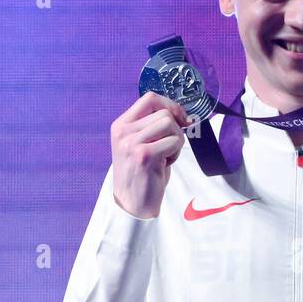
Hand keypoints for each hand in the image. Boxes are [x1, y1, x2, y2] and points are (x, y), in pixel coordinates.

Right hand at [110, 92, 191, 218]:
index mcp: (121, 124)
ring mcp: (131, 142)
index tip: (181, 119)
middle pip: (163, 112)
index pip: (149, 98)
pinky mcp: (143, 155)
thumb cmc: (142, 173)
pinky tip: (165, 164)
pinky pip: (173, 142)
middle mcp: (123, 131)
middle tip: (169, 148)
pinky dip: (175, 153)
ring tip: (165, 156)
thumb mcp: (141, 143)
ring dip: (176, 141)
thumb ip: (153, 126)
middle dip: (175, 129)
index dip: (170, 105)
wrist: (132, 203)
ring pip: (169, 125)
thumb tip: (180, 113)